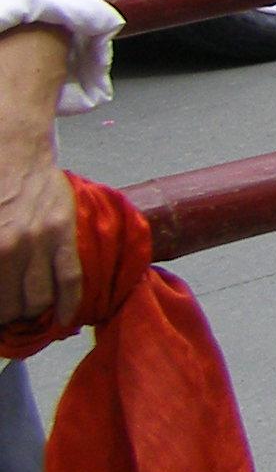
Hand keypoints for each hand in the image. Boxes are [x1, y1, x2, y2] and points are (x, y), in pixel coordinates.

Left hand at [0, 146, 78, 333]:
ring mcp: (39, 243)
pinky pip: (71, 278)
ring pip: (39, 299)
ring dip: (32, 312)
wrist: (13, 153)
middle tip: (8, 312)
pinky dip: (70, 303)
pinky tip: (67, 318)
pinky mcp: (64, 235)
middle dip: (8, 315)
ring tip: (27, 309)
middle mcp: (9, 249)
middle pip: (10, 306)